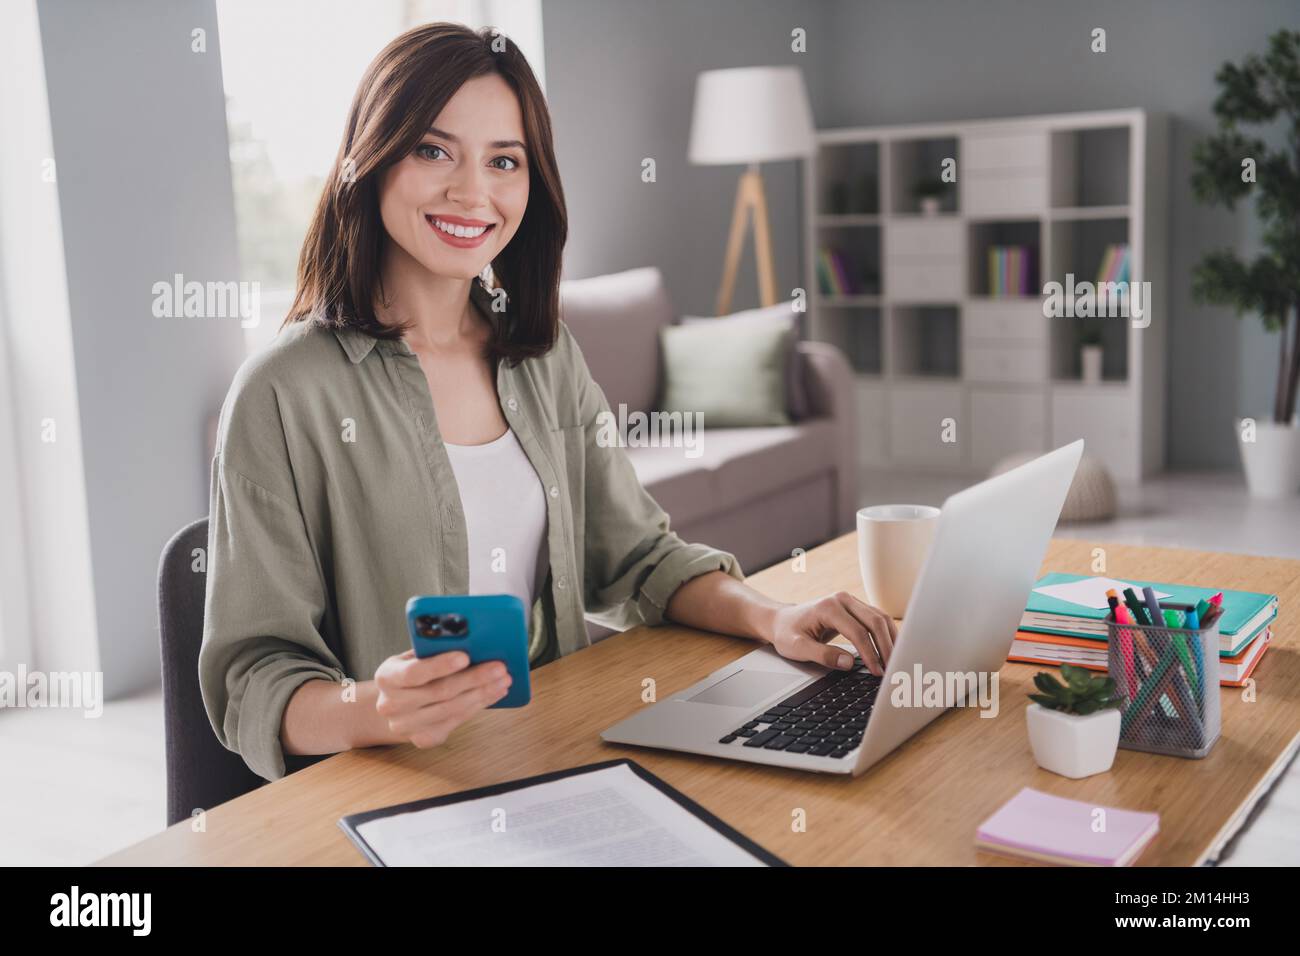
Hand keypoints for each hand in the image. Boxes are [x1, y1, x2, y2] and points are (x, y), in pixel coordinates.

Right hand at [373, 650, 510, 747]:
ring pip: (452, 709)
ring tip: (503, 681)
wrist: (394, 705)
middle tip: (500, 667)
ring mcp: (406, 726)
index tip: (466, 656)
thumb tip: (471, 641)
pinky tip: (493, 693)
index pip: (414, 672)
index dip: (440, 665)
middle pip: (440, 692)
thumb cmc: (411, 672)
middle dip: (474, 678)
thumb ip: (433, 650)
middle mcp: (391, 705)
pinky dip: (478, 706)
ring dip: (482, 694)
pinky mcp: (423, 739)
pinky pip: (456, 721)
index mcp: (386, 677)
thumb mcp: (412, 657)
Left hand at [764, 591, 896, 675]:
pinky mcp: (856, 607)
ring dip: (891, 640)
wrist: (782, 620)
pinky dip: (887, 634)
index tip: (877, 672)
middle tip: (893, 669)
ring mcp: (851, 601)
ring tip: (896, 662)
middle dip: (887, 647)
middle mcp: (842, 599)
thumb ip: (822, 655)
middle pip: (875, 621)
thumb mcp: (797, 648)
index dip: (870, 653)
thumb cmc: (787, 633)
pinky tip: (892, 650)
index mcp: (828, 607)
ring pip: (880, 618)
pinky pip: (877, 619)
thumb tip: (848, 664)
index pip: (858, 631)